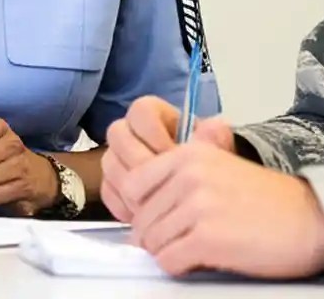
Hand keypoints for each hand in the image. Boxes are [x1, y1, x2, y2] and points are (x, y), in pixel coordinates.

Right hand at [100, 96, 234, 221]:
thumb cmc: (206, 167)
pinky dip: (125, 204)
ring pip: (109, 164)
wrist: (200, 197)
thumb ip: (214, 138)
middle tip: (162, 180)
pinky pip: (108, 191)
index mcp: (155, 116)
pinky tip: (146, 213)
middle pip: (116, 134)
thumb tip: (214, 126)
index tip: (171, 151)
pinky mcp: (113, 185)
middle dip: (138, 160)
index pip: (141, 110)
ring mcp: (118, 159)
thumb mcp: (216, 151)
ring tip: (157, 201)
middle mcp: (131, 133)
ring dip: (131, 184)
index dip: (152, 131)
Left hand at [117, 140, 323, 278]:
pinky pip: (169, 261)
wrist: (311, 219)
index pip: (132, 185)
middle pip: (141, 219)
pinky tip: (203, 261)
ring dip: (170, 253)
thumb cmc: (269, 201)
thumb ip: (180, 179)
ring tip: (197, 251)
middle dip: (156, 238)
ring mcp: (197, 205)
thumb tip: (139, 211)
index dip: (142, 209)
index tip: (160, 220)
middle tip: (183, 243)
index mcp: (189, 154)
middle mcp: (189, 175)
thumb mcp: (220, 170)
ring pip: (152, 242)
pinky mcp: (207, 237)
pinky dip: (180, 267)